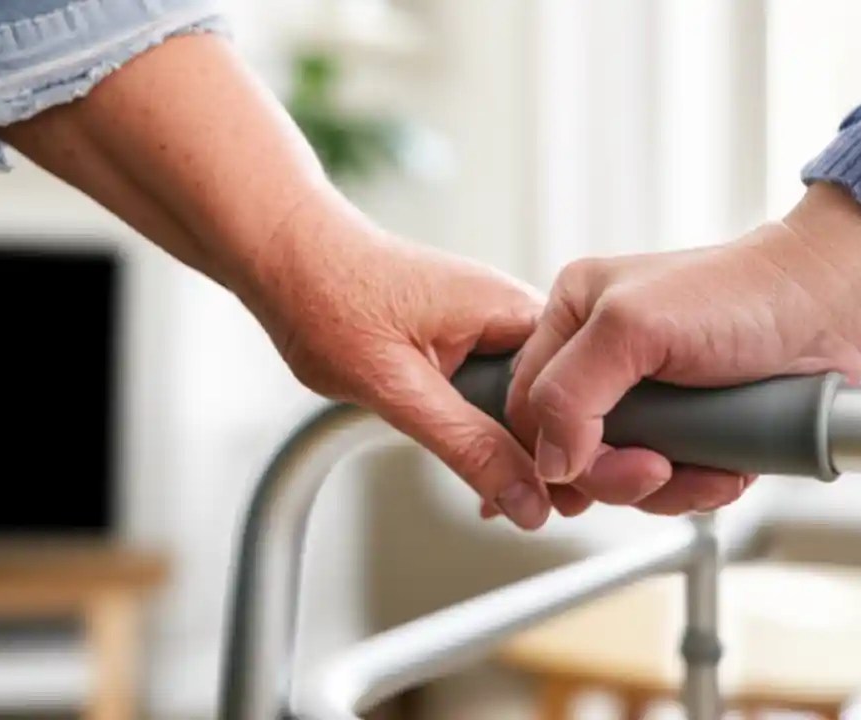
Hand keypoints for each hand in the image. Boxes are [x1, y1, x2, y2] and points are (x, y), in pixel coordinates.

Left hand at [239, 190, 553, 529]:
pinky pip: (501, 389)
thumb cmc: (328, 298)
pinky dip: (492, 427)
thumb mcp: (397, 388)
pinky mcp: (469, 332)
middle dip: (546, 456)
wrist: (285, 256)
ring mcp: (492, 321)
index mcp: (511, 309)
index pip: (575, 392)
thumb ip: (467, 446)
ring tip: (499, 491)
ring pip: (530, 400)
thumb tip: (528, 499)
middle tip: (526, 506)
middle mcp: (511, 310)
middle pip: (561, 399)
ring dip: (516, 445)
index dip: (569, 452)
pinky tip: (480, 460)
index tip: (557, 501)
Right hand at [506, 183, 860, 514]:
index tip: (589, 470)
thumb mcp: (636, 326)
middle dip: (619, 475)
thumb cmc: (744, 293)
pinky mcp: (688, 425)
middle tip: (658, 468)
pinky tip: (725, 469)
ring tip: (708, 468)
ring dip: (668, 488)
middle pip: (573, 451)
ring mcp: (648, 395)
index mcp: (573, 314)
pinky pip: (670, 481)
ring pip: (622, 474)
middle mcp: (602, 356)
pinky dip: (698, 487)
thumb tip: (552, 460)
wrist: (830, 308)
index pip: (525, 405)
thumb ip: (571, 391)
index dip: (551, 450)